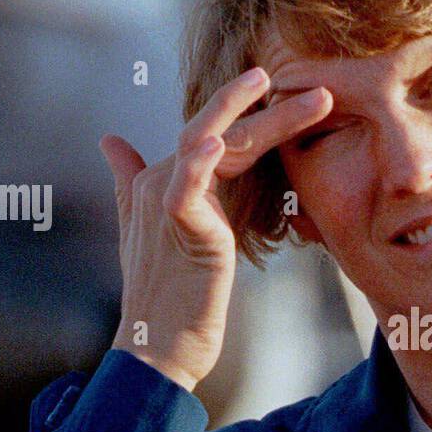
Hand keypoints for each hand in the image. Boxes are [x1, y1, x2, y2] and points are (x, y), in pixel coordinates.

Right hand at [99, 68, 330, 392]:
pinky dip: (196, 166)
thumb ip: (133, 182)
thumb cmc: (165, 292)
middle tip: (322, 91)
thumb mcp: (152, 230)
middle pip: (221, 132)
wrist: (157, 345)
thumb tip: (109, 141)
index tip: (308, 100)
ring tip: (272, 86)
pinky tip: (213, 146)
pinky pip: (184, 190)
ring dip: (244, 114)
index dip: (262, 116)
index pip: (223, 137)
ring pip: (205, 143)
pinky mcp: (175, 229)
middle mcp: (162, 181)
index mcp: (168, 179)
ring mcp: (166, 202)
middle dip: (270, 107)